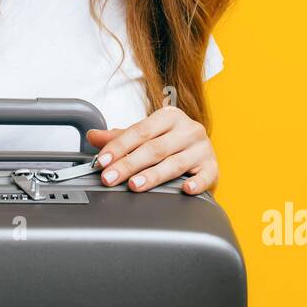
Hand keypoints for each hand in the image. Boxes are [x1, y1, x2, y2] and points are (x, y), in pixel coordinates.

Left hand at [85, 105, 217, 195]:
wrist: (201, 151)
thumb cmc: (171, 142)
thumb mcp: (147, 136)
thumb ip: (120, 137)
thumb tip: (93, 136)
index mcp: (169, 117)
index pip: (140, 131)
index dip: (118, 146)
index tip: (102, 160)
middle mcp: (187, 129)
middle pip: (154, 148)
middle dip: (128, 164)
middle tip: (111, 177)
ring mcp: (202, 148)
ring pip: (174, 163)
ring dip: (153, 175)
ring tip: (135, 184)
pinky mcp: (213, 167)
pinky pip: (205, 176)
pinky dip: (195, 183)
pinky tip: (184, 189)